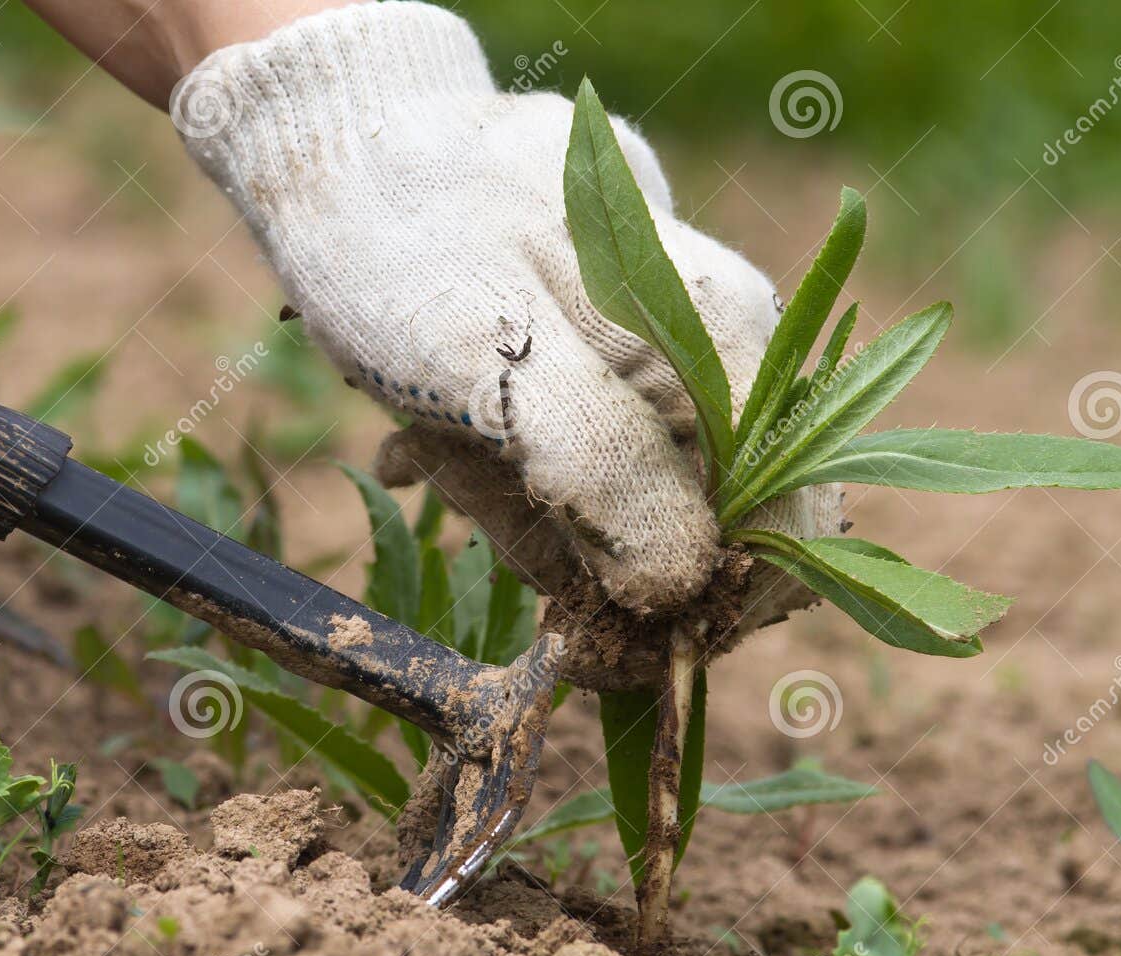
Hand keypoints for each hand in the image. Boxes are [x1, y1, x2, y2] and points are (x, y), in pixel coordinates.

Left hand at [179, 2, 838, 612]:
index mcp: (722, 336)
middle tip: (477, 504)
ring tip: (438, 449)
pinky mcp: (594, 365)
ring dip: (529, 519)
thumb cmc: (405, 244)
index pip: (787, 520)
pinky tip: (433, 439)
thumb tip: (681, 585)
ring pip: (628, 507)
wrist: (333, 151)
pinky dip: (504, 483)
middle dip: (592, 559)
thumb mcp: (488, 359)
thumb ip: (598, 466)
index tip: (603, 639)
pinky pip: (572, 467)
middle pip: (704, 525)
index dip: (706, 604)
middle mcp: (710, 346)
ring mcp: (654, 354)